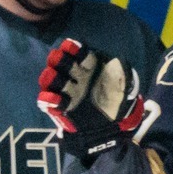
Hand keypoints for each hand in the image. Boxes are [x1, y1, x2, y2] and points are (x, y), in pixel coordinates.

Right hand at [37, 38, 152, 160]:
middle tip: (58, 59)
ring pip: (50, 80)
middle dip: (57, 60)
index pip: (77, 53)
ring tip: (52, 76)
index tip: (70, 47)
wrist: (112, 126)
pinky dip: (48, 99)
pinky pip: (47, 102)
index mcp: (88, 67)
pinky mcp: (59, 108)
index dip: (72, 49)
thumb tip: (116, 60)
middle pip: (59, 63)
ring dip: (50, 77)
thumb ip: (120, 70)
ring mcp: (65, 91)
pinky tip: (55, 98)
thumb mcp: (125, 82)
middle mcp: (74, 76)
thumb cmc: (118, 100)